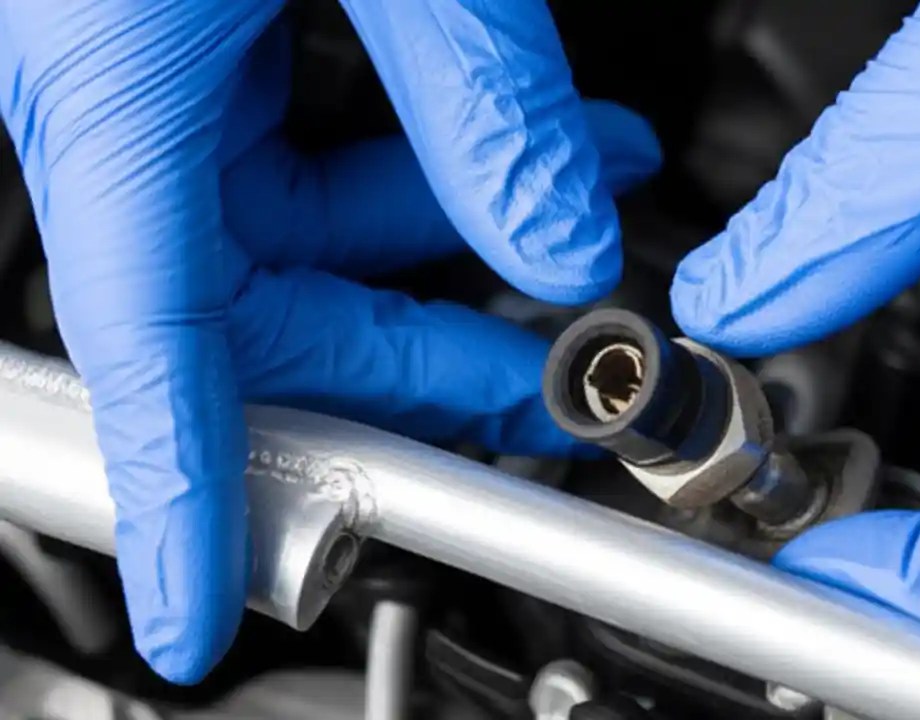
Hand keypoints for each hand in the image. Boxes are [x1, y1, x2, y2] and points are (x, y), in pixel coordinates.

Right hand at [0, 2, 658, 681]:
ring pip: (300, 227)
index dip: (185, 497)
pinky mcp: (192, 33)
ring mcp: (147, 71)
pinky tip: (525, 121)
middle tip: (558, 357)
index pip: (152, 353)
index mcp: (105, 94)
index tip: (199, 614)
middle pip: (266, 306)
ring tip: (587, 177)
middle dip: (429, 341)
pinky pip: (302, 140)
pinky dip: (418, 148)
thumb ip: (477, 104)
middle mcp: (106, 103)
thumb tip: (557, 240)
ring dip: (453, 226)